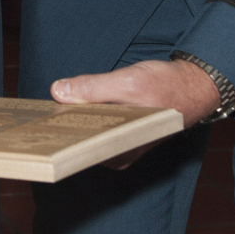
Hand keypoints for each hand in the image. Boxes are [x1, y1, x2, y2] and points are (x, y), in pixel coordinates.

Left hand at [50, 57, 221, 167]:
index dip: (60, 137)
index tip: (40, 124)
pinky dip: (84, 111)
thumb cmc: (166, 86)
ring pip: (88, 129)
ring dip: (73, 115)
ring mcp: (121, 140)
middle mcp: (121, 151)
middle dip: (63, 123)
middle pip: (83, 139)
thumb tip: (58, 92)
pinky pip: (96, 121)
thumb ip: (92, 88)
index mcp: (123, 150)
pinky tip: (70, 100)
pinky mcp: (121, 128)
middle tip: (41, 110)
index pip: (82, 150)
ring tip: (53, 103)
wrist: (194, 85)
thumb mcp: (127, 82)